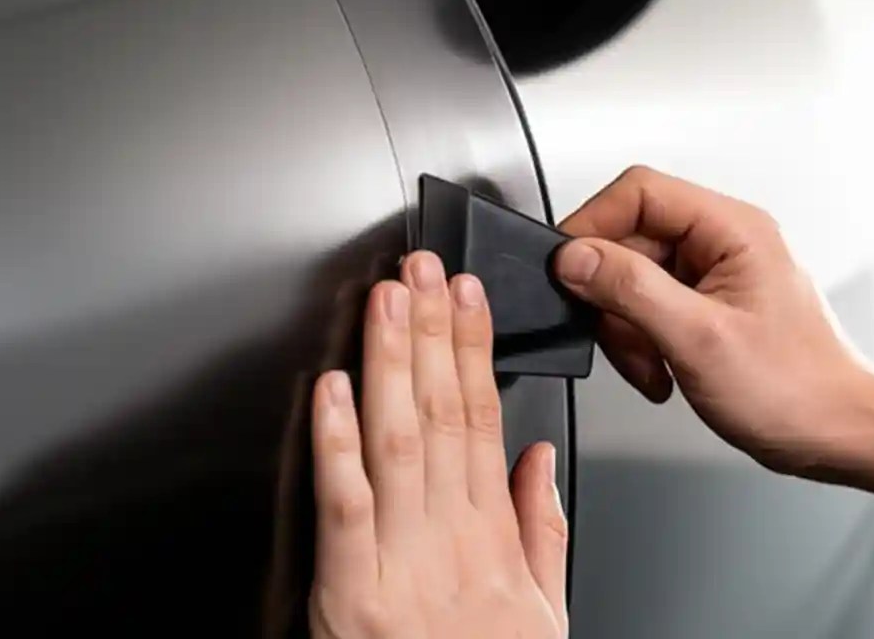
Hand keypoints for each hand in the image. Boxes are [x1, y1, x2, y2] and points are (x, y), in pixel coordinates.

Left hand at [309, 251, 567, 638]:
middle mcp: (448, 536)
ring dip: (390, 362)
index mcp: (489, 534)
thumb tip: (539, 458)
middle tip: (424, 268)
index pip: (482, 418)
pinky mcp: (351, 590)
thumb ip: (541, 528)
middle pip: (441, 413)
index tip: (467, 297)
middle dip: (431, 331)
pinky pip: (344, 503)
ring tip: (387, 300)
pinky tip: (332, 388)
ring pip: (397, 439)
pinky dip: (337, 442)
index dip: (472, 350)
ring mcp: (399, 560)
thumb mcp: (542, 612)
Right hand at [553, 166, 873, 475]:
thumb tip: (576, 256)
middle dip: (612, 295)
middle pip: (629, 239)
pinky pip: (648, 309)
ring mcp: (715, 276)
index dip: (594, 225)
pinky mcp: (706, 308)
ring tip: (649, 365)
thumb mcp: (698, 338)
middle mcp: (724, 243)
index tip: (569, 268)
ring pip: (632, 279)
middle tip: (617, 336)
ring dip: (626, 329)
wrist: (839, 437)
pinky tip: (659, 371)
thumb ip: (631, 289)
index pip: (640, 191)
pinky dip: (641, 343)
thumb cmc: (798, 392)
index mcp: (733, 230)